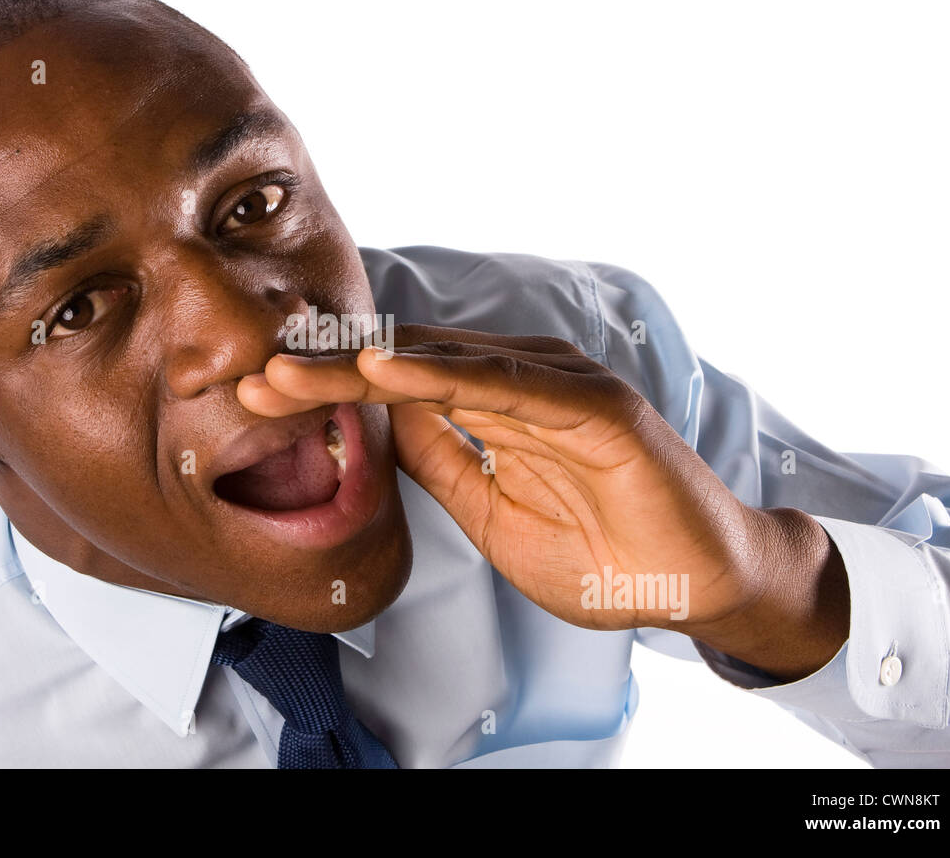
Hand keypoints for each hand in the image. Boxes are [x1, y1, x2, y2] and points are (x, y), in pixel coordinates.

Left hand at [238, 325, 847, 680]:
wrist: (698, 584)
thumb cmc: (602, 551)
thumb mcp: (493, 515)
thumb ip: (444, 463)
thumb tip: (383, 428)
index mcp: (495, 406)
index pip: (396, 388)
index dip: (326, 389)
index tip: (256, 397)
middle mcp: (522, 382)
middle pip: (407, 365)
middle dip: (327, 370)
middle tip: (251, 375)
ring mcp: (558, 388)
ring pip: (445, 365)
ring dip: (363, 367)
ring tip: (294, 369)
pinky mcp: (596, 406)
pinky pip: (508, 387)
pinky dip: (446, 376)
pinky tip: (386, 373)